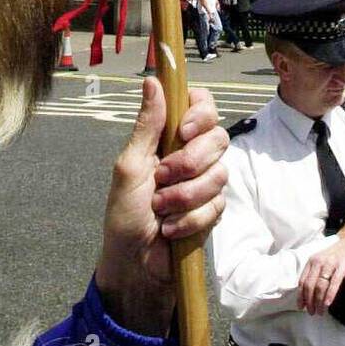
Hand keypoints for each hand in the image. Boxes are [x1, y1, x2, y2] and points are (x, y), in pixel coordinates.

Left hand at [95, 79, 227, 335]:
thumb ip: (147, 125)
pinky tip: (171, 229)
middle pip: (217, 136)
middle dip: (189, 162)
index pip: (202, 105)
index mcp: (170, 137)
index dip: (201, 112)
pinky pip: (217, 205)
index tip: (184, 129)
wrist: (134, 265)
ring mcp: (204, 183)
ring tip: (161, 209)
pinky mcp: (212, 211)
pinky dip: (190, 219)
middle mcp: (192, 155)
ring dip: (185, 196)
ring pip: (220, 173)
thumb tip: (152, 80)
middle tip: (162, 179)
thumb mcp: (130, 166)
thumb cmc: (124, 214)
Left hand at [298, 233, 344, 315]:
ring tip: (320, 311)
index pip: (302, 281)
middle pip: (310, 285)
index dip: (301, 296)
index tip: (301, 306)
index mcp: (312, 260)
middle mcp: (319, 261)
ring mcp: (330, 264)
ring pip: (320, 286)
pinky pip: (333, 283)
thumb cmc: (340, 254)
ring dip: (318, 302)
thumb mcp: (323, 260)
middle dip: (309, 302)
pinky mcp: (342, 267)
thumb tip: (309, 292)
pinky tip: (327, 304)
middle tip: (311, 312)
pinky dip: (329, 295)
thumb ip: (316, 272)